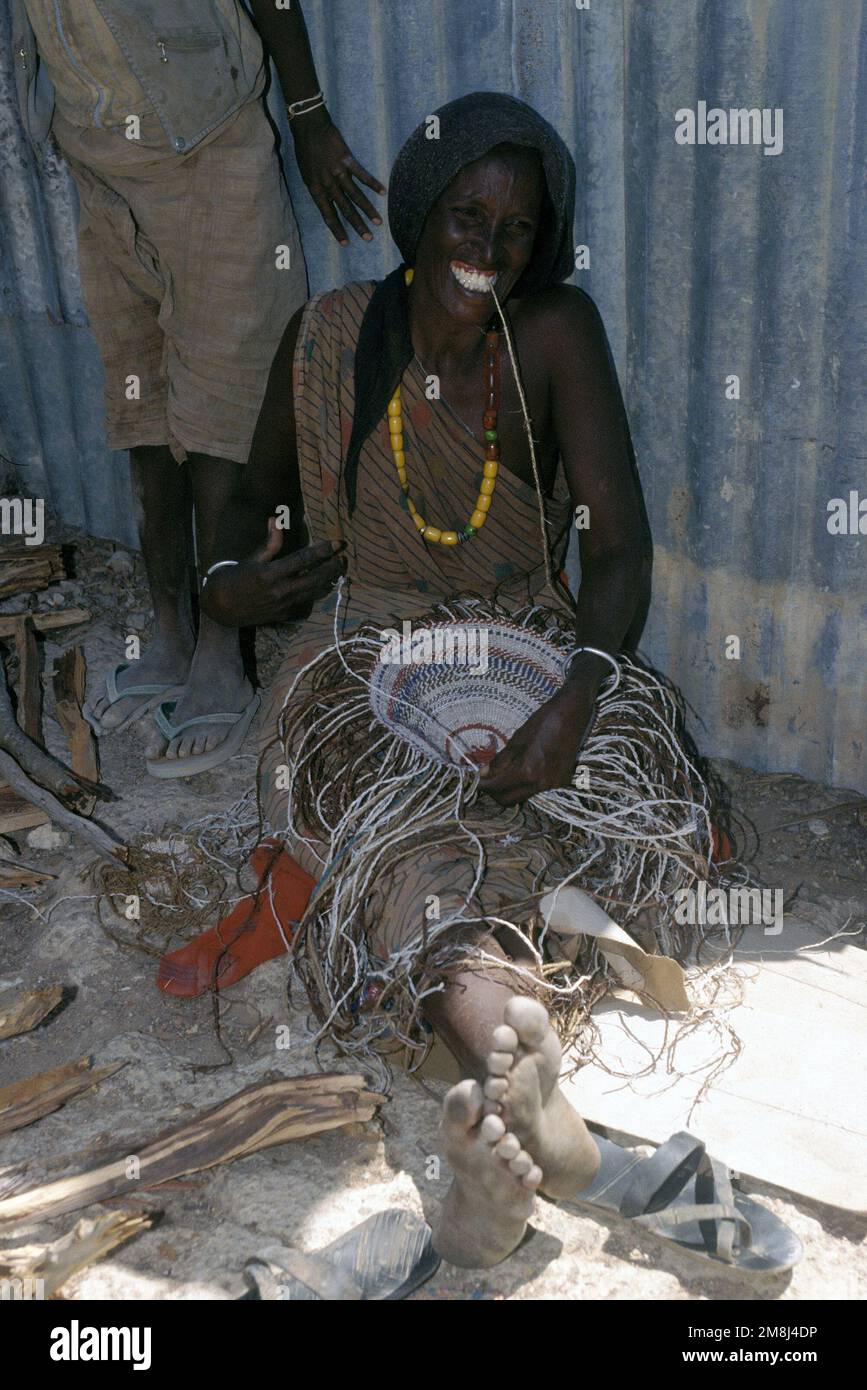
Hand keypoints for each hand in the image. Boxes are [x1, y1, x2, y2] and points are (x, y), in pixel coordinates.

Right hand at [201, 518, 343, 626]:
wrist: (223, 606)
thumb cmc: (237, 577)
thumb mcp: (252, 558)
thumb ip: (270, 542)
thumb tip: (276, 519)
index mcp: (270, 573)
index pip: (304, 559)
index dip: (323, 550)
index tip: (337, 543)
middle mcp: (279, 590)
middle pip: (315, 578)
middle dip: (332, 567)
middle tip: (342, 558)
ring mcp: (284, 605)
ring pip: (315, 592)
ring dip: (329, 580)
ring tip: (338, 570)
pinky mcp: (285, 615)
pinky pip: (307, 602)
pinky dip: (317, 592)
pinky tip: (324, 584)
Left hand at [292, 110, 384, 243]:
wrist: (309, 127)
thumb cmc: (305, 150)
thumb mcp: (306, 174)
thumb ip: (318, 189)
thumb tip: (328, 202)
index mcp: (316, 189)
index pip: (328, 215)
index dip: (337, 230)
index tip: (346, 243)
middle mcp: (328, 184)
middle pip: (345, 209)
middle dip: (357, 225)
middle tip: (368, 238)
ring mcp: (338, 172)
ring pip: (355, 195)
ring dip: (368, 210)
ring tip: (378, 221)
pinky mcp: (347, 159)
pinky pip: (362, 174)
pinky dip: (373, 183)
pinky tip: (383, 192)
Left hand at [478, 685, 595, 806]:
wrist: (573, 714)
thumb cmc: (543, 721)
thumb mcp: (517, 739)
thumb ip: (500, 760)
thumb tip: (484, 774)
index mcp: (527, 770)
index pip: (497, 788)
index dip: (484, 786)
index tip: (477, 780)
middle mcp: (541, 783)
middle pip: (510, 800)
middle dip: (495, 793)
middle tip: (488, 780)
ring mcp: (554, 784)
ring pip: (524, 795)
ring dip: (511, 788)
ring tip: (506, 773)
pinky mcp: (562, 781)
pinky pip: (539, 788)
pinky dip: (528, 783)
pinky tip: (527, 768)